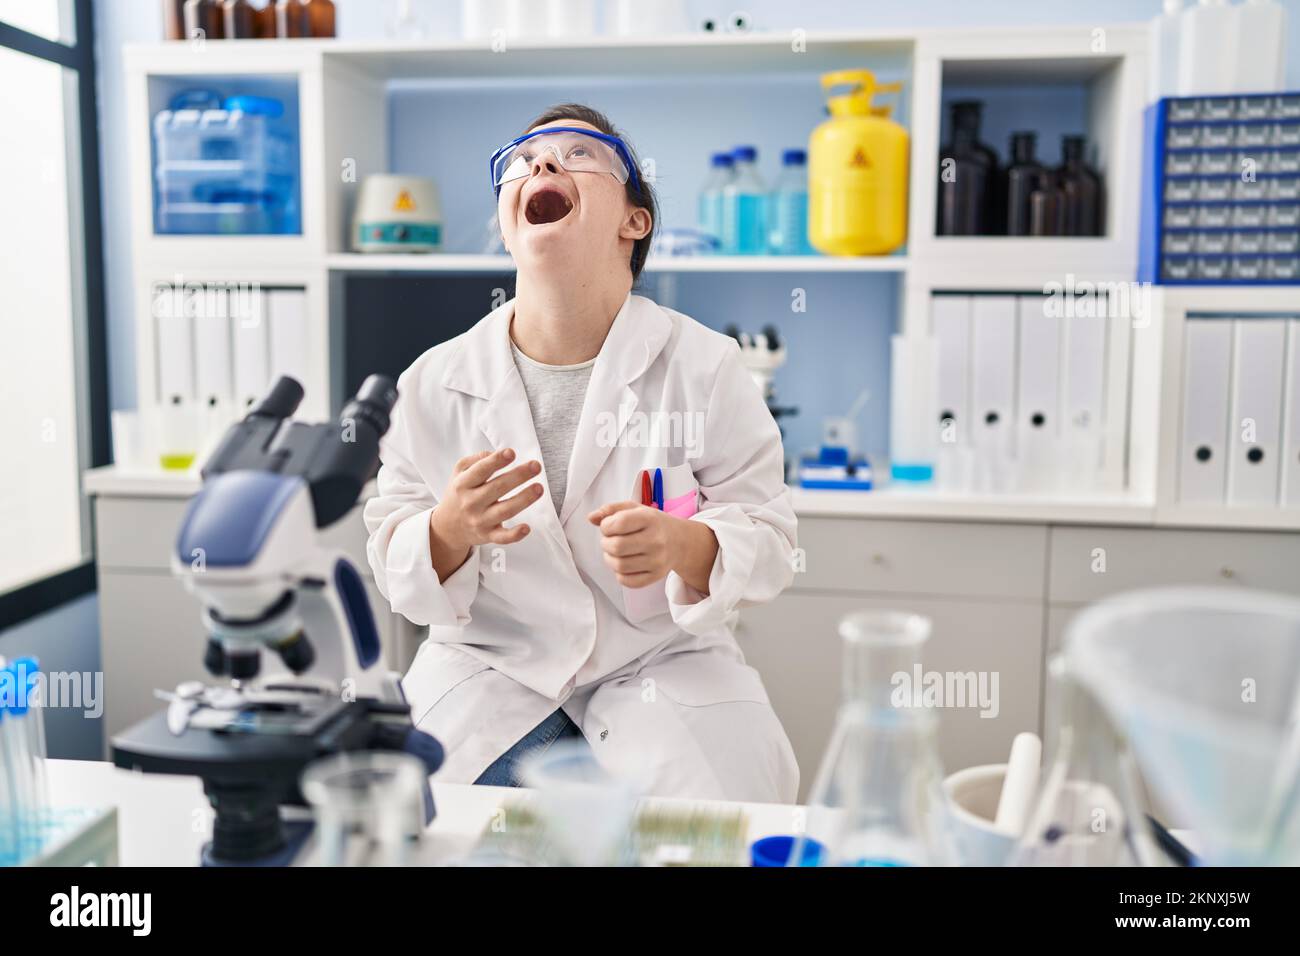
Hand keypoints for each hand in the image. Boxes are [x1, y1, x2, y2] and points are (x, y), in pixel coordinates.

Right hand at [432, 448, 543, 552]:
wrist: (447, 527)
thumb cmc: (459, 494)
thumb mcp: (459, 473)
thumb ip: (475, 460)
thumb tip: (494, 454)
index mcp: (463, 484)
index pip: (480, 471)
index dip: (496, 461)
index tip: (511, 453)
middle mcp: (471, 503)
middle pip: (497, 488)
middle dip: (518, 476)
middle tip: (536, 466)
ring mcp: (479, 521)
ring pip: (504, 511)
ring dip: (523, 500)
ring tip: (539, 488)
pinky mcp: (488, 536)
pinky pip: (502, 538)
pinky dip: (514, 535)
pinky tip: (527, 528)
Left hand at [587, 500, 717, 593]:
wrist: (679, 541)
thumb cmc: (653, 524)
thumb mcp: (634, 509)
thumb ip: (611, 510)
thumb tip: (591, 518)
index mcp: (650, 519)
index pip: (619, 523)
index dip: (606, 526)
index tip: (608, 526)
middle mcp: (656, 540)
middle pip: (616, 547)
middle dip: (605, 543)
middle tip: (610, 540)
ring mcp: (657, 560)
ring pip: (619, 565)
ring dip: (609, 559)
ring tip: (615, 552)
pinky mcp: (655, 576)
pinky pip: (627, 581)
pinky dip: (619, 573)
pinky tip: (624, 563)